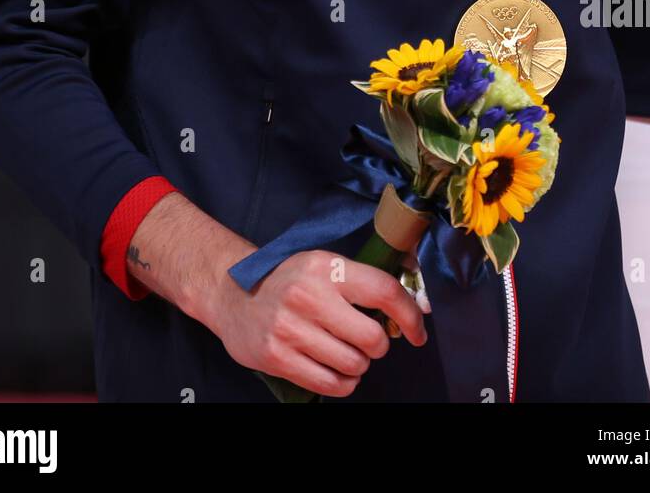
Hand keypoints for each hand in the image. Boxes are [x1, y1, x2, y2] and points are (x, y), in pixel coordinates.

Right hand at [213, 248, 427, 398]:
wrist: (232, 295)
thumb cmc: (288, 281)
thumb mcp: (323, 265)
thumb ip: (362, 280)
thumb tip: (414, 301)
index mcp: (325, 267)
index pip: (382, 290)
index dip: (409, 314)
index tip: (417, 331)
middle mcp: (308, 295)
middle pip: (371, 337)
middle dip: (378, 346)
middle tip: (368, 341)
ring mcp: (290, 328)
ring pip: (353, 365)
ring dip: (358, 365)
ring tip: (345, 352)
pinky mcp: (277, 357)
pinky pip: (330, 384)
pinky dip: (342, 383)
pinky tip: (334, 369)